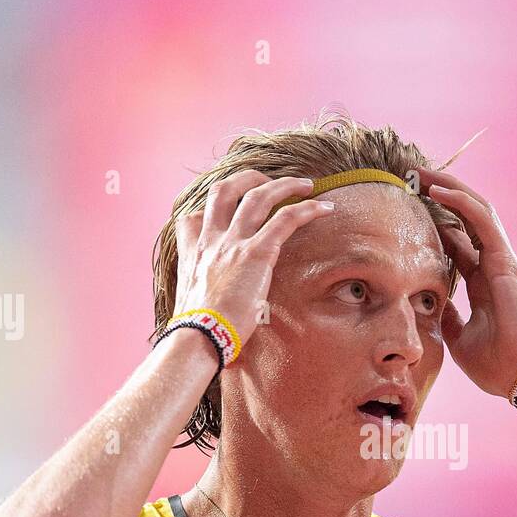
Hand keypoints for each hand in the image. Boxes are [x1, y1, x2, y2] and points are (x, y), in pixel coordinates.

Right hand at [171, 170, 334, 358]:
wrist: (199, 337)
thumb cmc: (199, 332)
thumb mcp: (194, 304)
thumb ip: (206, 293)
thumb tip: (219, 307)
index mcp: (192, 253)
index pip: (192, 217)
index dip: (209, 209)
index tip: (228, 209)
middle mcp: (210, 240)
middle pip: (224, 190)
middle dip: (249, 179)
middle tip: (270, 182)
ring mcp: (232, 243)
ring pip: (258, 196)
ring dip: (285, 184)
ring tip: (306, 184)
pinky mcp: (256, 253)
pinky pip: (286, 219)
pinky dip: (307, 209)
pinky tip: (324, 208)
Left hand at [416, 166, 516, 397]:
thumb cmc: (498, 363)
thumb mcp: (458, 337)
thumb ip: (446, 315)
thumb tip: (426, 301)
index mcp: (483, 283)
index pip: (457, 242)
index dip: (435, 224)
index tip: (408, 210)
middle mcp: (493, 265)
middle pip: (465, 218)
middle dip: (439, 195)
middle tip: (410, 179)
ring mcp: (500, 259)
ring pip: (475, 209)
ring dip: (448, 188)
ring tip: (420, 173)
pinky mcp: (505, 260)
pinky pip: (482, 220)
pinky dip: (459, 201)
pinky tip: (436, 189)